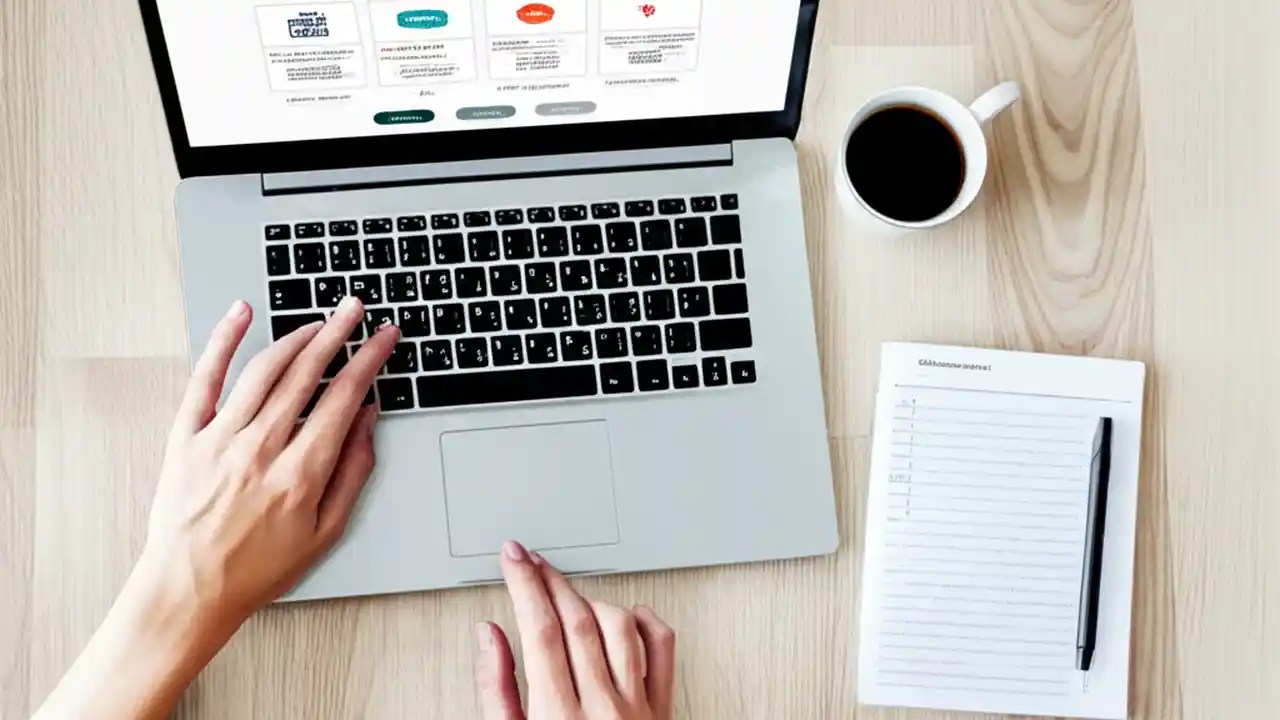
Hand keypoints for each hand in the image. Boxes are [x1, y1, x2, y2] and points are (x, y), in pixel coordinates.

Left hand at [142, 296, 398, 631]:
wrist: (189, 590)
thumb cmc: (258, 569)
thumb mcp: (325, 530)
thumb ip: (353, 471)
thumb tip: (368, 419)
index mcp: (301, 472)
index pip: (344, 396)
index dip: (369, 360)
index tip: (383, 338)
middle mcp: (261, 448)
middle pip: (308, 373)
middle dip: (339, 333)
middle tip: (355, 309)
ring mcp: (220, 438)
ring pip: (265, 369)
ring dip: (297, 336)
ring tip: (318, 321)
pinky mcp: (186, 436)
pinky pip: (206, 377)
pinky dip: (224, 340)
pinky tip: (241, 313)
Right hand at [474, 541, 676, 719]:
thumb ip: (496, 691)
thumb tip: (489, 635)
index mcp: (559, 718)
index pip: (540, 628)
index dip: (523, 583)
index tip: (512, 557)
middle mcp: (603, 708)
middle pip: (577, 619)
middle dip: (550, 580)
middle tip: (530, 559)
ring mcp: (638, 708)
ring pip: (619, 625)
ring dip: (589, 598)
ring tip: (566, 591)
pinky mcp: (664, 711)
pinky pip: (662, 648)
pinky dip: (642, 621)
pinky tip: (623, 614)